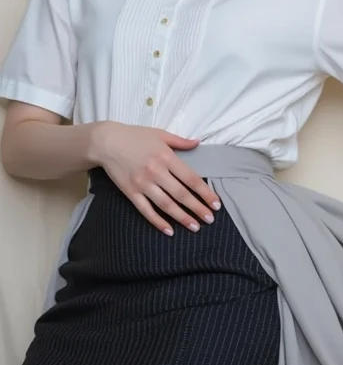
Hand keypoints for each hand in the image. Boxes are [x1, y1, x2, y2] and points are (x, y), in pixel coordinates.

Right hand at [89, 122, 219, 233]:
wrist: (105, 142)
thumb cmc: (134, 136)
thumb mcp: (160, 134)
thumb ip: (180, 141)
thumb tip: (198, 143)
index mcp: (167, 157)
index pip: (191, 179)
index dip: (205, 193)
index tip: (215, 204)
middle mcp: (156, 172)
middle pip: (181, 194)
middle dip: (198, 208)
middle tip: (210, 219)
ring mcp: (143, 184)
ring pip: (166, 205)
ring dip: (182, 217)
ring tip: (195, 227)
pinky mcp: (130, 192)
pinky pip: (146, 210)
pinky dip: (158, 221)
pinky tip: (169, 230)